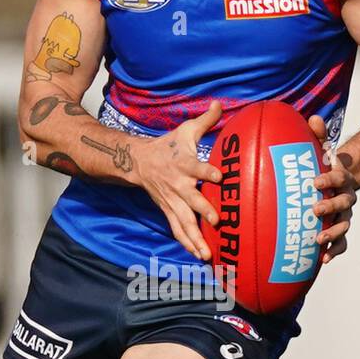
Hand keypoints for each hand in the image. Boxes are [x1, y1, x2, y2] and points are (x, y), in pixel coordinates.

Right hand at [133, 100, 223, 260]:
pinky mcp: (168, 211)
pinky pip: (178, 230)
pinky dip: (187, 243)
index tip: (220, 176)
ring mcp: (172, 201)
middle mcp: (178, 185)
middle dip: (203, 211)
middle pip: (191, 200)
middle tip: (216, 221)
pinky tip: (198, 256)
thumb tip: (220, 103)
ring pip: (184, 222)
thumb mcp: (186, 130)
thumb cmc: (169, 146)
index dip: (207, 172)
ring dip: (195, 238)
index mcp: (184, 164)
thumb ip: (206, 120)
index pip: (197, 167)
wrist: (139, 162)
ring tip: (207, 254)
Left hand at [307, 116, 356, 264]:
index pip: (338, 177)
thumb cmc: (322, 166)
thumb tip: (312, 117)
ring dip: (333, 234)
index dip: (329, 179)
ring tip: (318, 240)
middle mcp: (346, 197)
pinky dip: (335, 251)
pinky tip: (323, 260)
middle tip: (314, 210)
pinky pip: (342, 243)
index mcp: (341, 178)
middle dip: (330, 207)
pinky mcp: (339, 230)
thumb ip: (317, 135)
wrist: (337, 184)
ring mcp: (344, 215)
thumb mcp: (319, 149)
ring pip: (344, 226)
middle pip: (344, 204)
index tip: (315, 181)